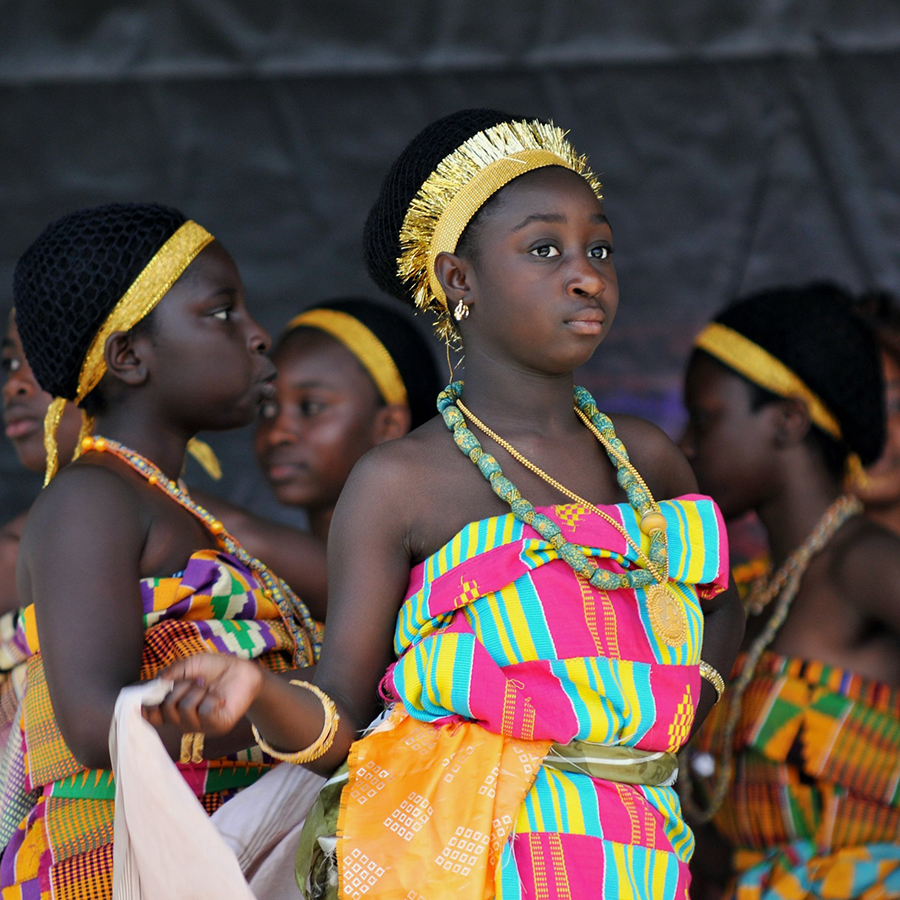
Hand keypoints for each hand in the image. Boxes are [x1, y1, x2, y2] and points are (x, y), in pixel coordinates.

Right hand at [143, 654, 263, 735]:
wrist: (241, 669)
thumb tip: (158, 682)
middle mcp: (183, 720)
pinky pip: (204, 712)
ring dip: (197, 691)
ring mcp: (200, 726)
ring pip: (184, 709)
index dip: (146, 709)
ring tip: (208, 688)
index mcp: (174, 707)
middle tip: (195, 681)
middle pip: (166, 709)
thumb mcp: (189, 665)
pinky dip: (212, 699)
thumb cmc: (214, 668)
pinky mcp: (218, 726)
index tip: (146, 699)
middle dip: (179, 688)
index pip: (152, 717)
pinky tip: (220, 698)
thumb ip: (172, 673)